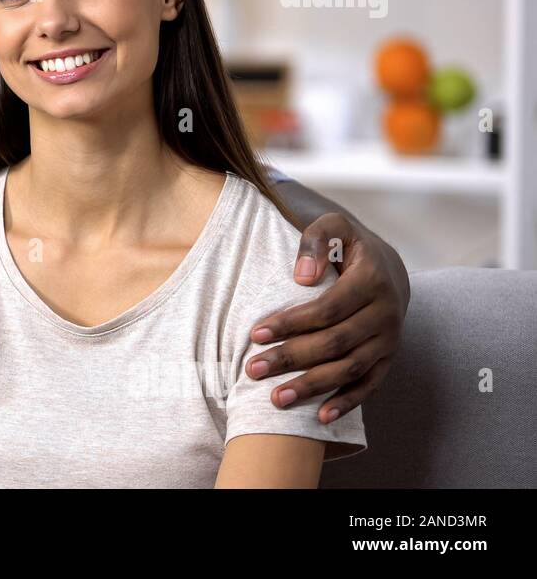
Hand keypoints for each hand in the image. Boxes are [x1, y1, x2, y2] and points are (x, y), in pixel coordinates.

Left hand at [247, 212, 409, 424]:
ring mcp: (389, 340)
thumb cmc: (350, 247)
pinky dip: (346, 403)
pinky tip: (319, 417)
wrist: (391, 267)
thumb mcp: (335, 227)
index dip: (291, 323)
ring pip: (349, 369)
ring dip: (312, 387)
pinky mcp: (389, 358)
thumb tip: (303, 277)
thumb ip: (316, 240)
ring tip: (276, 400)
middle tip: (253, 370)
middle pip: (334, 342)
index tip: (255, 334)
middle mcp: (386, 314)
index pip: (327, 309)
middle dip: (291, 359)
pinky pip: (370, 385)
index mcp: (372, 281)